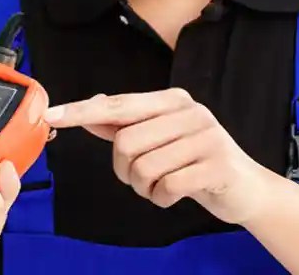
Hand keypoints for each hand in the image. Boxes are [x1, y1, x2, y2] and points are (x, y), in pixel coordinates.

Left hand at [45, 88, 271, 224]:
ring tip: (160, 185)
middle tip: (140, 177)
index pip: (118, 105)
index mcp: (172, 100)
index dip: (82, 111)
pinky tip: (174, 195)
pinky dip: (162, 198)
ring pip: (143, 166)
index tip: (52, 116)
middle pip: (126, 141)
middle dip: (124, 169)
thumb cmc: (195, 161)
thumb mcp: (161, 138)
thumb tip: (89, 110)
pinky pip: (166, 186)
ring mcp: (206, 137)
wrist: (246, 188)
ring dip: (143, 187)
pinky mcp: (216, 165)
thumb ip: (126, 124)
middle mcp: (190, 112)